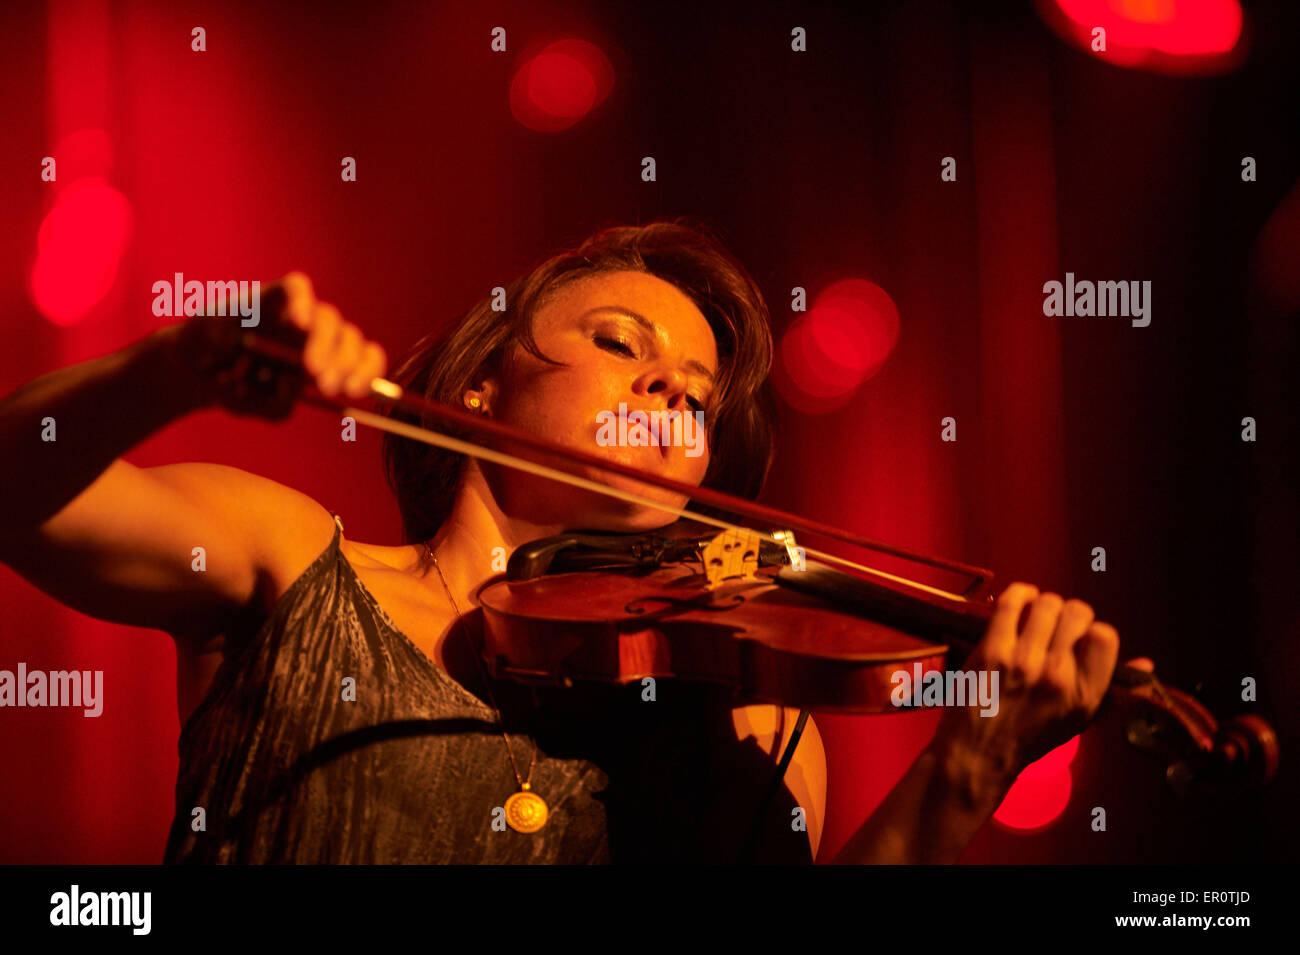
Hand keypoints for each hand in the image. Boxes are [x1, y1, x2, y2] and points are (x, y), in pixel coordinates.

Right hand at [172, 271, 387, 418]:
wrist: (190, 369)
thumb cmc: (235, 388)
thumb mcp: (259, 408)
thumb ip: (279, 405)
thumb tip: (290, 384)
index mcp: (330, 362)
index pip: (364, 359)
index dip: (367, 373)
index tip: (353, 393)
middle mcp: (318, 336)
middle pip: (351, 337)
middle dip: (346, 364)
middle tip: (328, 386)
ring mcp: (295, 314)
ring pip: (328, 317)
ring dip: (326, 344)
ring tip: (310, 367)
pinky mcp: (269, 296)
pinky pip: (296, 287)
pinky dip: (302, 301)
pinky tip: (298, 321)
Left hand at [933, 582, 1120, 801]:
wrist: (979, 752)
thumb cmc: (1030, 736)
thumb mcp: (1080, 720)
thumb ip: (1113, 691)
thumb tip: (1146, 663)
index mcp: (1084, 694)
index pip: (1105, 637)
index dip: (1094, 630)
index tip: (1082, 637)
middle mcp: (1057, 676)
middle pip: (1077, 613)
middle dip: (1069, 614)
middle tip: (1058, 626)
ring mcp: (1023, 661)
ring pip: (1046, 604)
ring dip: (1044, 604)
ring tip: (1037, 616)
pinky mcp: (991, 650)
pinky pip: (1010, 603)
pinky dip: (1018, 594)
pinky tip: (1021, 601)